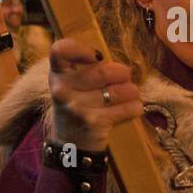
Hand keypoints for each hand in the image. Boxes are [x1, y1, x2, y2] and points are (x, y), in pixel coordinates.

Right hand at [49, 37, 142, 152]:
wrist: (71, 143)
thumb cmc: (77, 103)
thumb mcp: (71, 83)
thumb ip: (84, 66)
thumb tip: (111, 58)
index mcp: (57, 74)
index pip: (61, 50)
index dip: (80, 49)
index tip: (97, 56)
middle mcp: (63, 90)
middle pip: (103, 71)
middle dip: (122, 72)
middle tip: (124, 76)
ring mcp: (78, 107)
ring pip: (120, 89)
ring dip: (131, 90)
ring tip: (129, 93)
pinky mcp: (94, 122)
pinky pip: (128, 107)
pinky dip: (135, 106)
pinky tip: (131, 107)